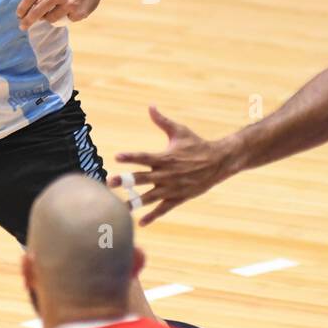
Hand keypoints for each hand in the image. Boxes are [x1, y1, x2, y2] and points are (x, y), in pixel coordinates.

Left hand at [16, 0, 106, 30]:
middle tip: (22, 26)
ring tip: (55, 9)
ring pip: (51, 18)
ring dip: (49, 17)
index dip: (23, 8)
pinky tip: (73, 7)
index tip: (19, 15)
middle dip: (28, 21)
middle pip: (37, 12)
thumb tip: (30, 8)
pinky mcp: (79, 13)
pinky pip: (66, 19)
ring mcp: (70, 3)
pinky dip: (67, 15)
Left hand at [109, 106, 237, 225]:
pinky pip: (163, 209)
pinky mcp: (179, 198)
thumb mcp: (180, 131)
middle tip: (109, 183)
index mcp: (165, 157)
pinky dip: (152, 216)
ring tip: (119, 207)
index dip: (130, 156)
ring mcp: (172, 188)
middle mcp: (166, 174)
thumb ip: (162, 121)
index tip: (117, 156)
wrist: (219, 162)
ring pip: (149, 197)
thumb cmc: (197, 144)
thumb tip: (150, 106)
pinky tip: (140, 222)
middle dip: (124, 181)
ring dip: (133, 202)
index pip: (144, 156)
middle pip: (141, 178)